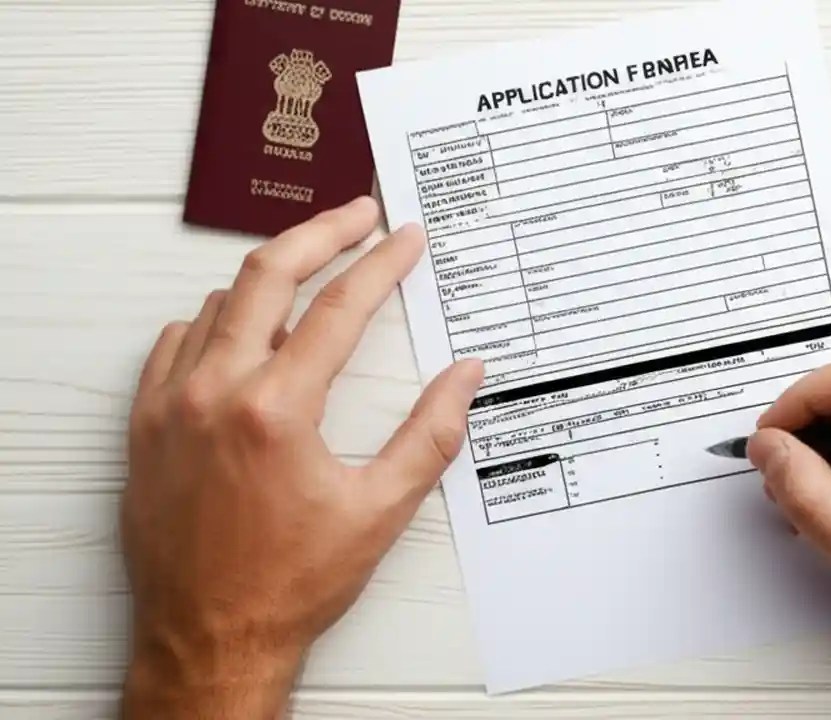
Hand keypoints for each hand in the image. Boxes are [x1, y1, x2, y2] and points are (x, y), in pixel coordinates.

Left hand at [121, 197, 483, 718]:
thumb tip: (464, 377)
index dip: (380, 265)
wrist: (210, 636)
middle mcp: (214, 393)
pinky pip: (175, 343)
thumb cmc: (288, 583)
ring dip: (268, 280)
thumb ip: (431, 435)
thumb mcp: (380, 511)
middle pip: (266, 274)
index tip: (403, 239)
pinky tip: (242, 332)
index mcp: (276, 410)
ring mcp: (171, 406)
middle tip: (357, 213)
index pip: (339, 309)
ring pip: (217, 304)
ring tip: (311, 277)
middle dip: (319, 232)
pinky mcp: (146, 425)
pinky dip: (214, 323)